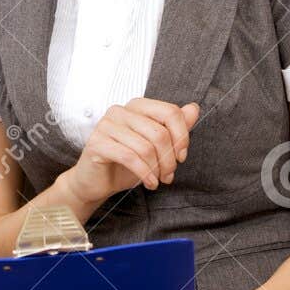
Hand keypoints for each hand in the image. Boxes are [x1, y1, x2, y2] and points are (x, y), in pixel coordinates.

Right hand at [62, 98, 199, 216]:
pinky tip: (149, 183)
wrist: (96, 181)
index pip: (170, 112)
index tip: (181, 156)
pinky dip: (144, 173)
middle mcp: (120, 110)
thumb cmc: (125, 162)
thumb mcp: (155, 145)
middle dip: (169, 159)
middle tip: (168, 175)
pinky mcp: (97, 143)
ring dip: (157, 169)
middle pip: (160, 132)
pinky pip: (130, 157)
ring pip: (146, 147)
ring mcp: (106, 125)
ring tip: (157, 180)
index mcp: (136, 106)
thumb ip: (174, 126)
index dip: (182, 137)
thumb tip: (193, 109)